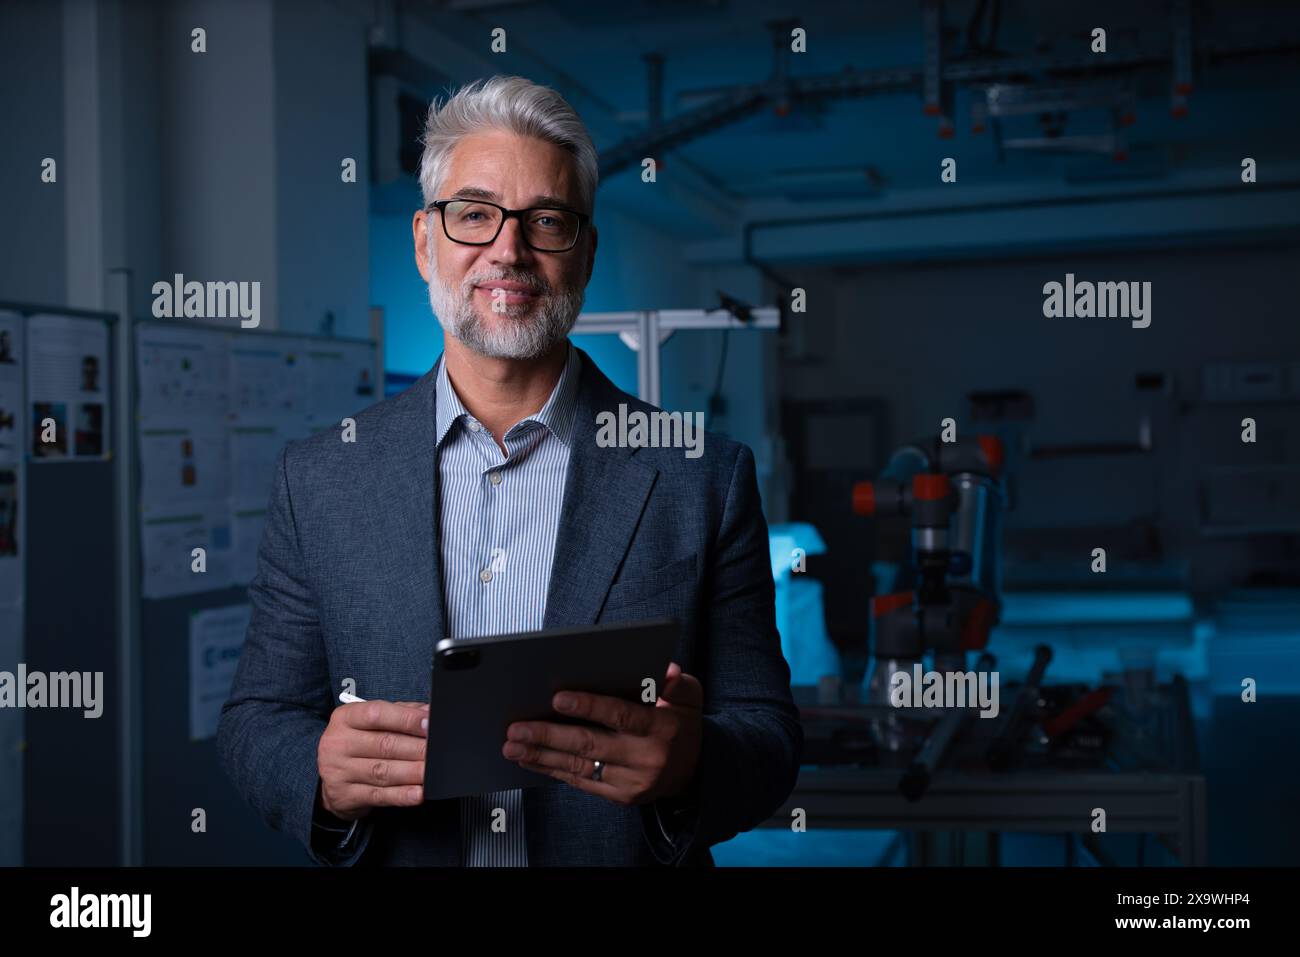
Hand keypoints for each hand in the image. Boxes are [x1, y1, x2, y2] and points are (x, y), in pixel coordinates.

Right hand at [317, 699, 428, 820]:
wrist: (328, 777)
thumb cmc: (358, 742)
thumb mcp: (371, 722)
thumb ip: (401, 713)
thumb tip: (429, 712)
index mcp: (346, 718)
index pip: (377, 714)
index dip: (406, 719)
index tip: (429, 724)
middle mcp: (339, 743)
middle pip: (383, 744)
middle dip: (415, 748)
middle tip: (437, 752)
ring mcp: (339, 771)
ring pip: (382, 771)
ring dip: (411, 772)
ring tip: (431, 771)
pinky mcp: (345, 796)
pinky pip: (379, 796)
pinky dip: (401, 795)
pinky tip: (418, 793)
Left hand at [502, 662, 702, 806]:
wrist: (695, 770)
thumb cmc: (682, 723)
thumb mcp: (689, 697)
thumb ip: (677, 683)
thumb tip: (665, 671)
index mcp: (661, 728)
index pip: (621, 715)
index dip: (589, 707)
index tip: (557, 699)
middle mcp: (646, 757)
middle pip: (590, 745)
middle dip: (549, 736)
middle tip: (517, 728)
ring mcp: (632, 781)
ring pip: (579, 767)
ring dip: (541, 756)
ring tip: (512, 746)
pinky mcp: (621, 797)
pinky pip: (581, 783)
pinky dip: (553, 771)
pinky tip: (531, 760)